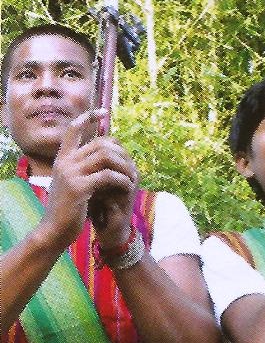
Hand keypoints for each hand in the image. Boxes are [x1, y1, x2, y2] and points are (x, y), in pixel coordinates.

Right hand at [43, 110, 136, 250]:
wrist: (54, 231)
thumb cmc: (68, 208)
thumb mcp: (72, 183)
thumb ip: (83, 167)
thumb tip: (104, 153)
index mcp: (62, 159)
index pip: (73, 129)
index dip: (88, 117)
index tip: (104, 111)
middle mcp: (65, 162)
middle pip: (100, 143)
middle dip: (121, 153)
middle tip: (132, 165)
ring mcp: (70, 174)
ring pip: (106, 157)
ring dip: (124, 167)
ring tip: (132, 178)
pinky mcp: (78, 187)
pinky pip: (107, 175)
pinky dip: (121, 180)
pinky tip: (127, 187)